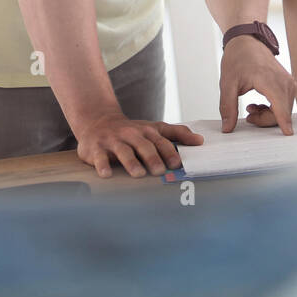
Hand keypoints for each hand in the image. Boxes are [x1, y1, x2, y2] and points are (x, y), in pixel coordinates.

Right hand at [74, 112, 203, 178]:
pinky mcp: (95, 148)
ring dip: (131, 162)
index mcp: (146, 131)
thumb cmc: (132, 131)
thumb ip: (177, 133)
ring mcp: (112, 141)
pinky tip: (107, 174)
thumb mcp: (154, 128)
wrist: (97, 122)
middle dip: (152, 158)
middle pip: (143, 146)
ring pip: (123, 151)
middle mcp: (130, 135)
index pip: (160, 141)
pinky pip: (99, 157)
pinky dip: (102, 166)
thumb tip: (201, 141)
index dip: (169, 151)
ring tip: (138, 174)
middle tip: (160, 171)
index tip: (177, 163)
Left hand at [219, 35, 296, 134]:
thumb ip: (227, 107)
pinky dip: (273, 108)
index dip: (283, 122)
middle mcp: (284, 81)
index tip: (288, 135)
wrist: (246, 41)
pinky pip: (285, 103)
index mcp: (269, 79)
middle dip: (265, 120)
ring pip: (284, 109)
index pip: (280, 106)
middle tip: (248, 116)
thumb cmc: (238, 58)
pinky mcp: (289, 83)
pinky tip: (258, 105)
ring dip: (268, 114)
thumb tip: (227, 128)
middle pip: (282, 112)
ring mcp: (289, 82)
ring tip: (251, 108)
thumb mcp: (227, 84)